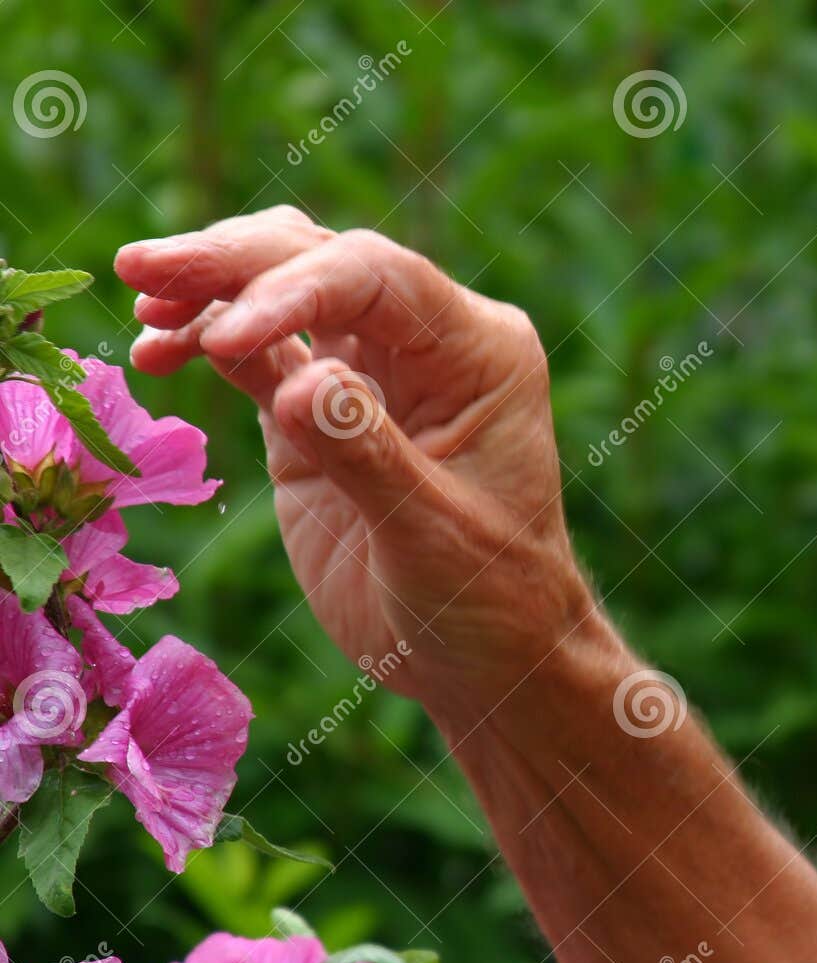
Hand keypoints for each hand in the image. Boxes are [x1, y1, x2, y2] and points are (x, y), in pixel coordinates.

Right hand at [116, 206, 590, 708]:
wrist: (485, 655)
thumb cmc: (486, 596)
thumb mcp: (431, 533)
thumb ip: (366, 454)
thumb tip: (301, 382)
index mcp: (480, 351)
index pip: (378, 279)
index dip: (294, 292)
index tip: (223, 340)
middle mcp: (428, 343)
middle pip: (322, 263)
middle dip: (232, 262)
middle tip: (140, 269)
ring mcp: (370, 372)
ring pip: (281, 290)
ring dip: (210, 289)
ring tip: (141, 306)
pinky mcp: (315, 414)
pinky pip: (254, 356)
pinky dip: (204, 343)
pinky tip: (155, 353)